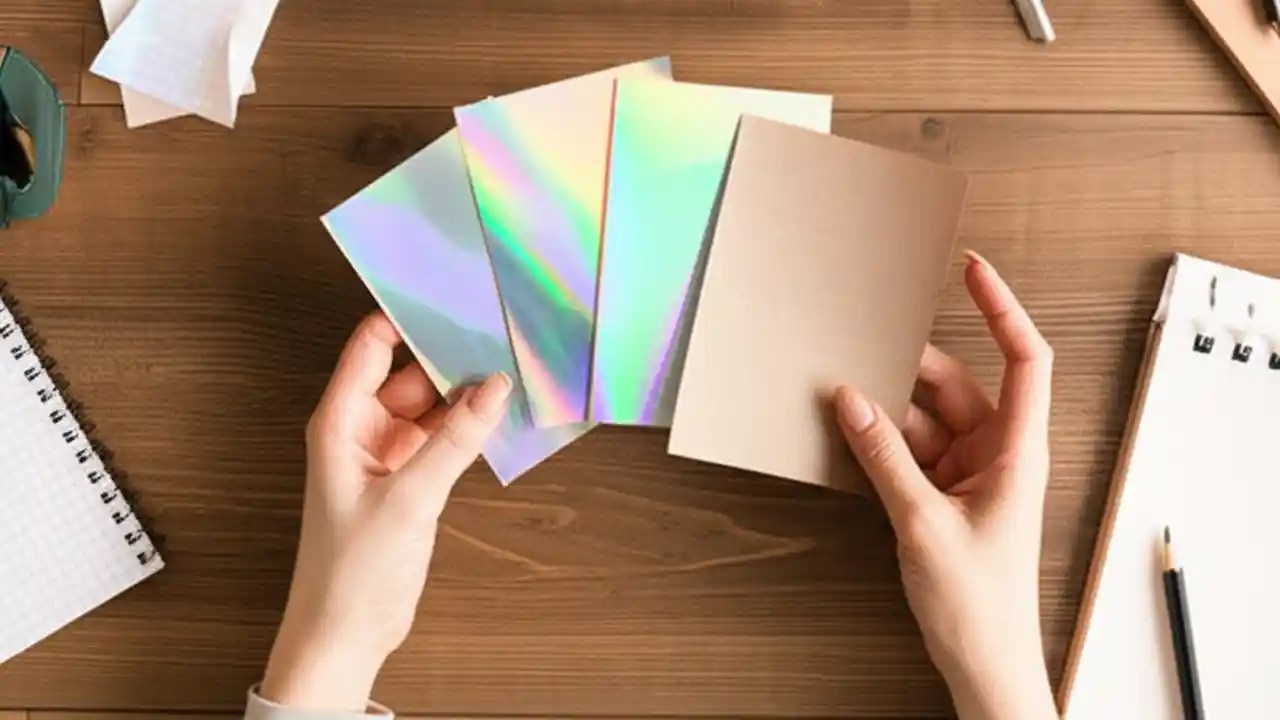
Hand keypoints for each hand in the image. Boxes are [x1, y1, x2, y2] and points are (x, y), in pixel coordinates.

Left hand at [260, 312, 510, 710]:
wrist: (345, 635)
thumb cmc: (350, 573)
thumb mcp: (409, 499)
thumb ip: (455, 440)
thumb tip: (494, 389)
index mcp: (339, 422)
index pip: (369, 346)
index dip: (404, 315)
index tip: (447, 292)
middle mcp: (360, 429)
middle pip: (407, 371)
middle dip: (447, 354)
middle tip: (495, 330)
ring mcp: (386, 454)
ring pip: (429, 404)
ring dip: (463, 392)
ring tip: (507, 366)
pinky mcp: (408, 479)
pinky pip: (440, 436)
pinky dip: (466, 426)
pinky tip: (498, 414)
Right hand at [834, 252, 1056, 719]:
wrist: (982, 661)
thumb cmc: (979, 604)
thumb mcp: (921, 522)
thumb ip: (883, 456)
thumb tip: (852, 400)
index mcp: (1016, 450)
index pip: (1024, 358)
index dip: (1002, 308)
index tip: (972, 271)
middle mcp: (997, 453)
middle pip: (953, 384)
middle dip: (906, 370)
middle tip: (860, 349)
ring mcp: (968, 473)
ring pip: (923, 417)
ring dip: (884, 411)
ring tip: (840, 399)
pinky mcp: (943, 493)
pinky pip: (908, 449)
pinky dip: (879, 442)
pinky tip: (848, 435)